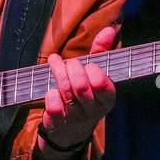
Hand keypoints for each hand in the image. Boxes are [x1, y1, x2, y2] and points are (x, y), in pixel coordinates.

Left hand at [42, 25, 118, 152]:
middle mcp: (94, 110)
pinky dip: (50, 93)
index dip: (91, 69)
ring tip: (54, 62)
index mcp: (107, 97)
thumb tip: (109, 30)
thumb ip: (101, 52)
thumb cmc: (85, 93)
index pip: (101, 82)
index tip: (86, 64)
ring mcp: (76, 117)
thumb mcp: (95, 73)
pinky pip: (53, 104)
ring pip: (66, 91)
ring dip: (58, 72)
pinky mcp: (59, 122)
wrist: (71, 129)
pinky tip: (51, 90)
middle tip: (67, 62)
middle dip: (71, 68)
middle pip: (81, 85)